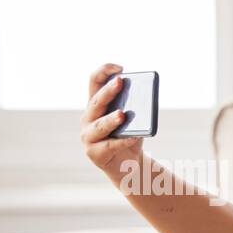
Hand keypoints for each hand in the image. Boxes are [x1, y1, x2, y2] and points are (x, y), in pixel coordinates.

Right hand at [81, 63, 142, 177]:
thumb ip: (135, 111)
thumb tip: (144, 103)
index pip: (94, 82)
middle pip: (96, 102)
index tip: (120, 67)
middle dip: (109, 91)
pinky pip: (110, 146)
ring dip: (111, 120)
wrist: (128, 166)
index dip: (104, 71)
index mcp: (96, 106)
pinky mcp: (94, 153)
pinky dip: (123, 141)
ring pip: (99, 125)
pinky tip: (134, 137)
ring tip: (122, 115)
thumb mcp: (133, 122)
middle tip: (121, 82)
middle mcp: (87, 118)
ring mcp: (88, 136)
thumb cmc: (129, 138)